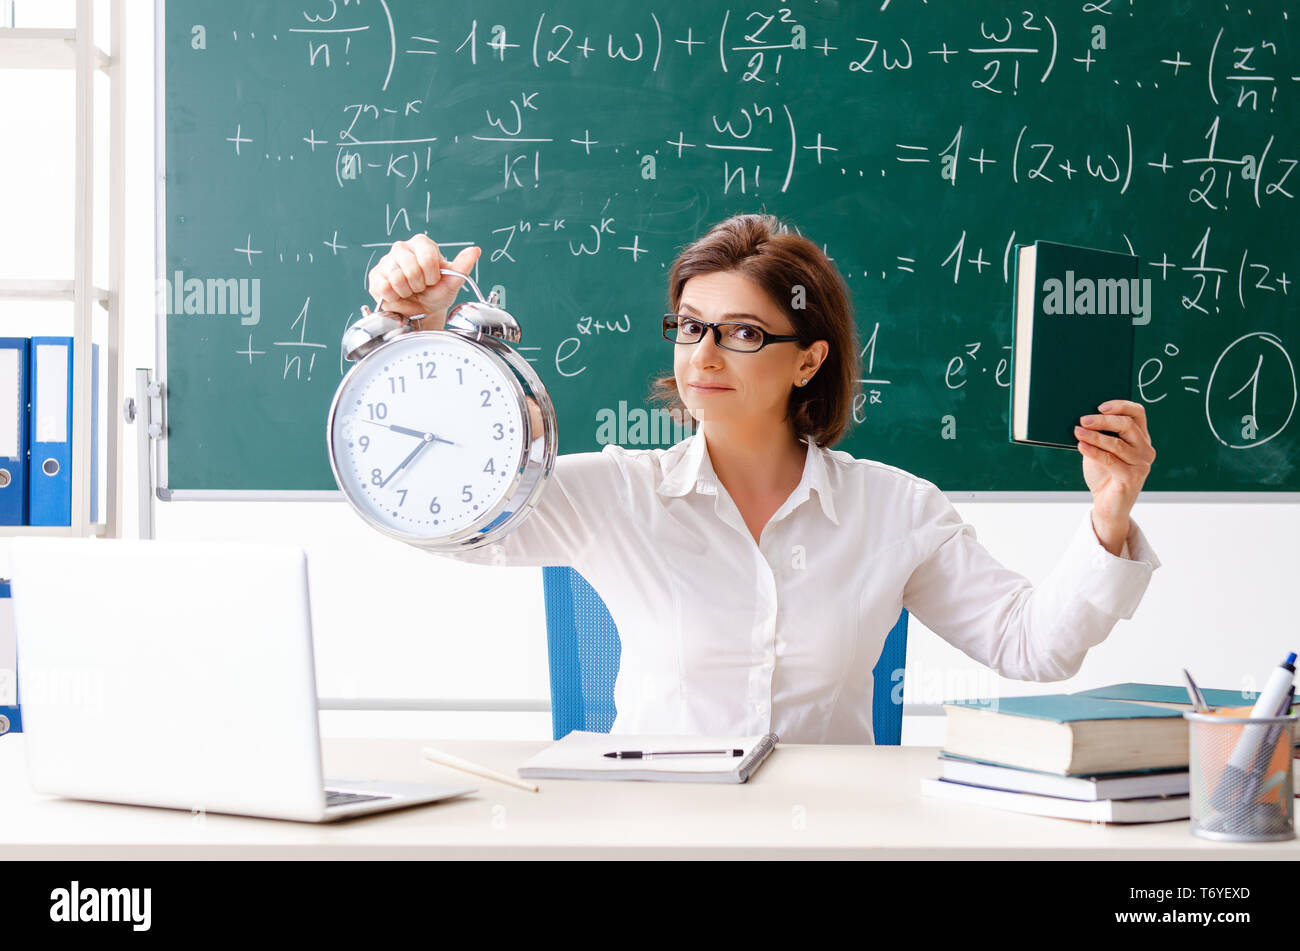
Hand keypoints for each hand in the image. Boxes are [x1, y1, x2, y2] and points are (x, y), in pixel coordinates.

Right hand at [368, 235, 481, 322]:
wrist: (420, 312)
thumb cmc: (436, 294)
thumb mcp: (452, 282)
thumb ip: (463, 266)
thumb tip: (475, 250)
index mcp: (422, 244)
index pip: (427, 258)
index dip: (432, 275)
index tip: (432, 280)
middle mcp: (402, 248)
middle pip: (411, 268)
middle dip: (419, 285)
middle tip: (420, 287)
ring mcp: (386, 260)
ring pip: (396, 278)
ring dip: (406, 291)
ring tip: (410, 291)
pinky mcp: (375, 275)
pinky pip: (384, 287)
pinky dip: (394, 296)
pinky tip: (398, 294)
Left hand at [1075, 399, 1155, 550]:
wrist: (1107, 505)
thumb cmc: (1104, 475)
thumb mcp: (1100, 450)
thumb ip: (1098, 435)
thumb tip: (1082, 418)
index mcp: (1140, 438)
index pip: (1138, 413)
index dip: (1121, 405)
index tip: (1100, 406)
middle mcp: (1145, 449)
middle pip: (1127, 425)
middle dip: (1103, 420)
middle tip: (1083, 419)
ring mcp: (1141, 464)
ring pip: (1117, 443)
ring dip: (1094, 436)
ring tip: (1077, 431)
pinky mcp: (1132, 478)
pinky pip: (1110, 460)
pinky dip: (1094, 451)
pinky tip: (1081, 446)